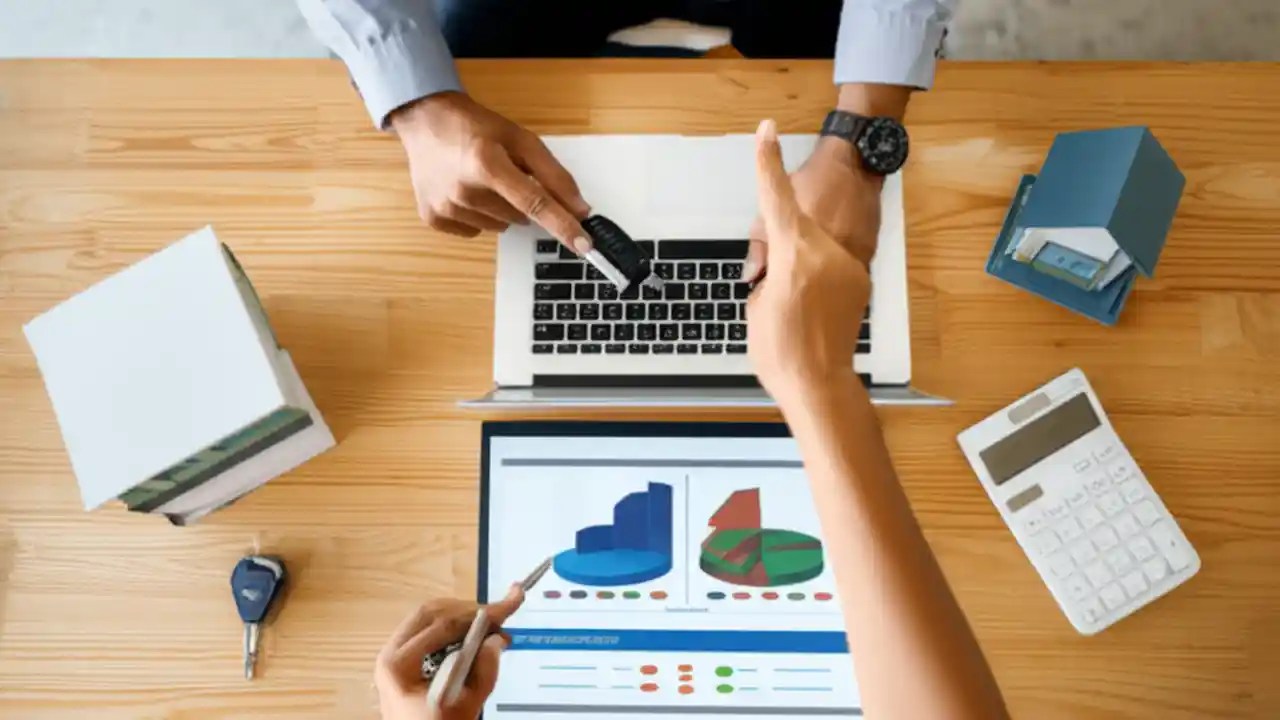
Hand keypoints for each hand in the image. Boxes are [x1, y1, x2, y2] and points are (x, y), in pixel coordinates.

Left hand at [374, 585, 524, 719]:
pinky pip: (427, 632)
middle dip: (470, 610)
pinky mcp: (403, 661)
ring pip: (429, 618)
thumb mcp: (465, 706)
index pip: (443, 625)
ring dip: (462, 617)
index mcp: (398, 664)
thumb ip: (484, 671)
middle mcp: (390, 653)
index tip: (510, 603)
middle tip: (500, 615)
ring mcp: (394, 656)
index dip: (480, 613)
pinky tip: (473, 635)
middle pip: (432, 614)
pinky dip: (453, 629)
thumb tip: (496, 639)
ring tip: (491, 626)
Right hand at [392, 92, 591, 251]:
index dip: (563, 224)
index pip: (535, 203)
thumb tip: (579, 208)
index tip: (584, 245)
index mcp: (488, 164)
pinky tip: (466, 191)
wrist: (425, 121)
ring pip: (499, 226)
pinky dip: (479, 215)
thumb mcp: (520, 139)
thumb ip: (553, 174)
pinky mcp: (434, 218)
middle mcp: (464, 190)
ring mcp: (447, 208)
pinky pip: (476, 231)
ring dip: (501, 208)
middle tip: (504, 173)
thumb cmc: (475, 128)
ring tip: (482, 179)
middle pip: (520, 216)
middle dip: (522, 200)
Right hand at [746, 119, 869, 408]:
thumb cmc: (782, 353)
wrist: (820, 385)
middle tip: (771, 291)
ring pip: (814, 249)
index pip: (774, 196)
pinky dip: (817, 282)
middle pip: (794, 229)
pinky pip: (831, 267)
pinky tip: (811, 312)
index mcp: (793, 253)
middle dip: (778, 251)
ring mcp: (847, 266)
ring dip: (800, 270)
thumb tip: (772, 269)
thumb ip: (767, 274)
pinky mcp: (859, 282)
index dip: (766, 161)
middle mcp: (824, 252)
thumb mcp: (758, 307)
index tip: (765, 130)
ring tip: (793, 310)